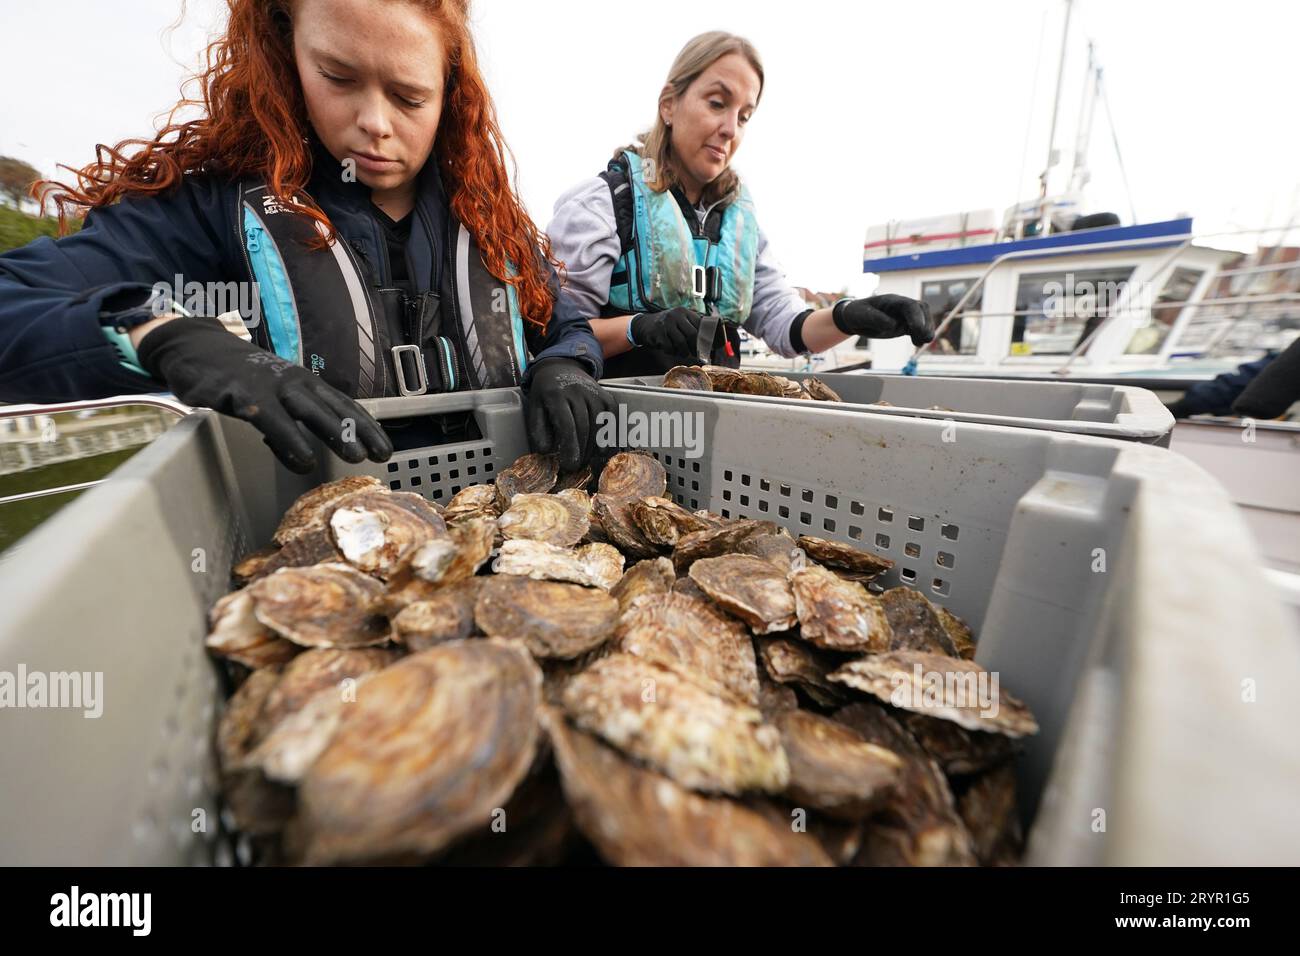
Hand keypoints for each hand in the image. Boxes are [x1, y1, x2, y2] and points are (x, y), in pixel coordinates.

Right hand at [137, 318, 392, 473]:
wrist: (198, 348)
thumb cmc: (244, 377)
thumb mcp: (276, 396)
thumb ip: (294, 422)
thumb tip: (305, 455)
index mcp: (306, 383)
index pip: (344, 405)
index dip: (367, 427)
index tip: (386, 450)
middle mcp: (293, 382)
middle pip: (332, 407)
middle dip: (358, 431)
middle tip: (379, 455)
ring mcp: (268, 385)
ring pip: (307, 410)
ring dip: (333, 432)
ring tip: (353, 457)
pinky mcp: (242, 394)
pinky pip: (268, 418)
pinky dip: (286, 438)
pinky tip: (301, 458)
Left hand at [524, 358, 615, 470]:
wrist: (561, 367)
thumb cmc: (546, 393)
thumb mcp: (534, 408)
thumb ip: (538, 430)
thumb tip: (546, 452)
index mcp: (556, 395)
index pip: (567, 424)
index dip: (570, 447)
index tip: (569, 465)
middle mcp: (578, 392)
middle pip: (584, 427)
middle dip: (582, 451)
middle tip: (577, 467)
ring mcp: (594, 393)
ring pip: (599, 425)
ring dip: (594, 447)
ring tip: (587, 461)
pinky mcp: (606, 396)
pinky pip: (611, 419)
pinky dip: (609, 436)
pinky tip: (603, 450)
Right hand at [629, 307, 709, 358]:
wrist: (643, 325)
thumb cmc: (666, 326)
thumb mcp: (679, 321)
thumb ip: (691, 327)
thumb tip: (709, 341)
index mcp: (684, 312)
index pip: (700, 325)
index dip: (705, 338)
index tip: (707, 347)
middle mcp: (676, 315)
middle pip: (692, 335)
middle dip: (695, 347)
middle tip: (696, 353)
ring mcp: (666, 323)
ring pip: (681, 343)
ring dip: (683, 352)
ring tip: (682, 353)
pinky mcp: (658, 333)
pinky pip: (669, 347)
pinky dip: (671, 352)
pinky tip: (670, 350)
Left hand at [832, 295, 934, 345]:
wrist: (854, 318)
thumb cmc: (857, 313)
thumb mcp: (862, 315)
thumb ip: (875, 319)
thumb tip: (892, 325)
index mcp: (891, 300)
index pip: (909, 305)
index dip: (916, 316)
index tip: (918, 329)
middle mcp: (901, 306)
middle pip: (921, 309)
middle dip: (926, 323)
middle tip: (925, 338)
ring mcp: (904, 315)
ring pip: (922, 319)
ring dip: (926, 330)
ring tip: (921, 342)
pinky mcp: (904, 325)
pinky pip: (917, 329)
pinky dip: (920, 335)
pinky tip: (918, 343)